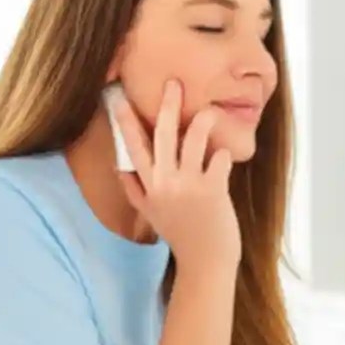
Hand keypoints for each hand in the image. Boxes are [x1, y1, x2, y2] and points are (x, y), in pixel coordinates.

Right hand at [115, 79, 240, 268]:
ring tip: (209, 110)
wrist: (205, 261)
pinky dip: (224, 153)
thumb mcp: (149, 215)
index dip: (125, 122)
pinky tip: (227, 154)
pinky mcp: (212, 190)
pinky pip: (219, 158)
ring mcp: (188, 186)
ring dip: (202, 121)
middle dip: (168, 106)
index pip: (132, 148)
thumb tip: (118, 166)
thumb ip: (134, 189)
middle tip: (174, 83)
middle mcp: (165, 183)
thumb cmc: (180, 236)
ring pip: (193, 140)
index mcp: (149, 187)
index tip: (117, 98)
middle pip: (162, 136)